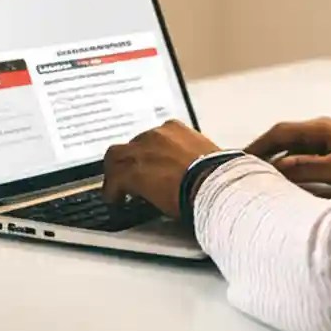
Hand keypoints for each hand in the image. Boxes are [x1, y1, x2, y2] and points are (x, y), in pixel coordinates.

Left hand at [102, 120, 221, 218]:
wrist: (214, 185)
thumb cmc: (217, 176)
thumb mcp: (207, 158)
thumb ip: (195, 159)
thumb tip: (200, 170)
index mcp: (175, 129)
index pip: (153, 137)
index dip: (149, 152)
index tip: (152, 164)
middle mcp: (155, 135)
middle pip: (132, 145)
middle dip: (131, 160)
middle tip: (131, 176)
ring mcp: (142, 151)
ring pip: (116, 157)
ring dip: (116, 172)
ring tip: (118, 189)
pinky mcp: (133, 171)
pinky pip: (114, 180)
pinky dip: (113, 191)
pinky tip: (115, 201)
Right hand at [246, 118, 330, 193]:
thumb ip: (307, 168)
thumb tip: (277, 167)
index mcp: (322, 129)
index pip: (280, 132)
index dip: (258, 145)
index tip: (240, 157)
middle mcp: (324, 131)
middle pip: (285, 138)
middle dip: (264, 152)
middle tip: (245, 168)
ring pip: (296, 149)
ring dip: (279, 161)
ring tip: (262, 177)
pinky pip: (308, 158)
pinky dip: (294, 167)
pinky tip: (289, 182)